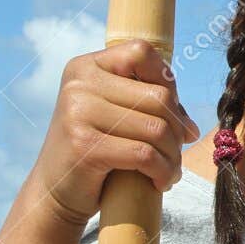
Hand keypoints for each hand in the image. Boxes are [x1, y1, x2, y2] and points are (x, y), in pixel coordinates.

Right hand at [29, 39, 200, 227]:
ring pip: (156, 129)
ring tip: (171, 171)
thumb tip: (190, 126)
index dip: (168, 81)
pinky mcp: (86, 146)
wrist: (54, 191)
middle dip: (177, 129)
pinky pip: (144, 154)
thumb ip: (145, 104)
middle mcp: (79, 84)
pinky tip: (161, 182)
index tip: (174, 114)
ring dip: (173, 156)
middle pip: (158, 96)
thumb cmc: (92, 151)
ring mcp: (79, 113)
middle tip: (177, 151)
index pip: (142, 52)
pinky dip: (162, 171)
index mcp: (85, 66)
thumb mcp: (112, 115)